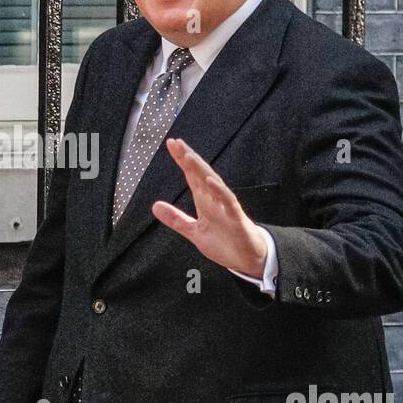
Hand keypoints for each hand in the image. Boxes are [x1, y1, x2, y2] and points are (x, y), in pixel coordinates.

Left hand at [151, 137, 269, 277]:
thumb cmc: (225, 243)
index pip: (191, 176)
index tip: (171, 144)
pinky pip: (228, 201)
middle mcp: (214, 199)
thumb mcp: (194, 231)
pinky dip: (219, 191)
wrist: (247, 259)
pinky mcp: (236, 217)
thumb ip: (175, 219)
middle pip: (200, 174)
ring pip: (213, 183)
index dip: (181, 160)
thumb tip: (155, 206)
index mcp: (204, 201)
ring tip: (189, 156)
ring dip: (201, 169)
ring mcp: (225, 206)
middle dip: (188, 158)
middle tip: (177, 143)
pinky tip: (210, 181)